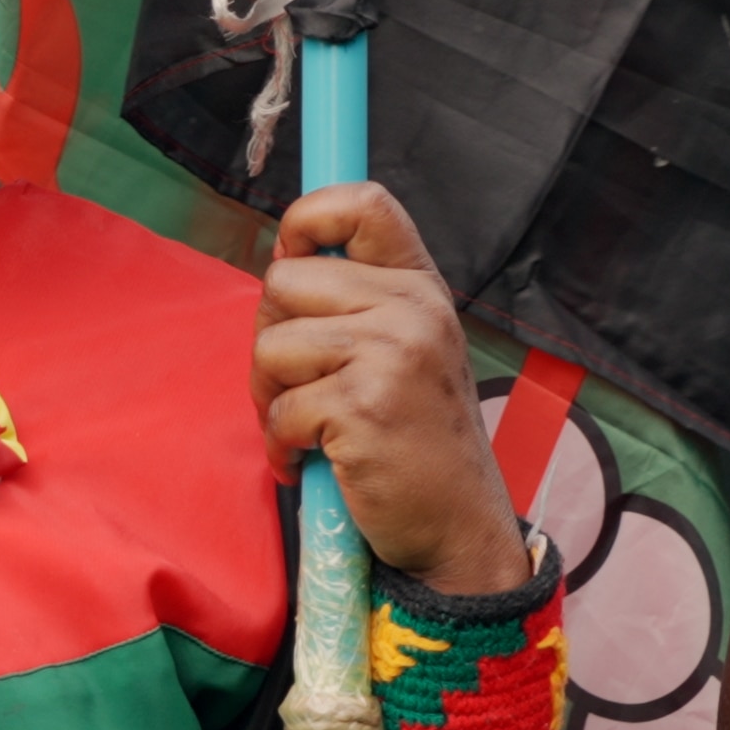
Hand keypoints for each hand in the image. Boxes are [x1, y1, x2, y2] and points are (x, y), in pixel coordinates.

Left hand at [252, 183, 532, 595]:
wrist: (459, 527)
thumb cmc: (416, 442)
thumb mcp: (408, 350)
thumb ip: (358, 302)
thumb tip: (280, 259)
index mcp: (420, 286)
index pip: (362, 203)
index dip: (307, 218)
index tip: (293, 261)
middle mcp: (413, 308)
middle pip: (284, 280)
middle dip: (271, 337)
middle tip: (297, 385)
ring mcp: (392, 354)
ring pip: (271, 345)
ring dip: (270, 398)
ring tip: (306, 430)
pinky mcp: (364, 407)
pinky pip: (281, 409)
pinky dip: (282, 445)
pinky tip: (312, 462)